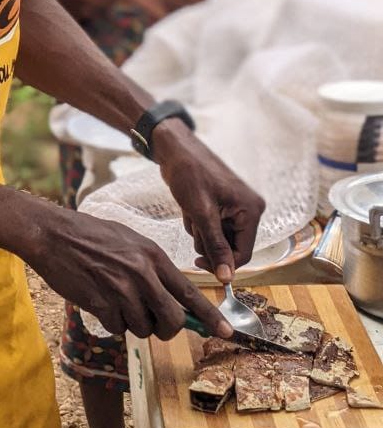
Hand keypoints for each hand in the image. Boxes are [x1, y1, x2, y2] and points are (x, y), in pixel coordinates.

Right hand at [29, 209, 233, 340]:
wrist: (53, 234)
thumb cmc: (90, 236)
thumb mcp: (130, 242)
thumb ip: (151, 268)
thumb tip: (170, 298)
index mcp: (153, 256)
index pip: (190, 292)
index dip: (211, 316)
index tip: (227, 332)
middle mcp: (143, 274)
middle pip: (172, 320)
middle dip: (166, 329)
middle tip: (153, 324)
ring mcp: (122, 290)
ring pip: (142, 328)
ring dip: (131, 323)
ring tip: (115, 300)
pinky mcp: (101, 303)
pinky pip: (117, 328)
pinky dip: (111, 322)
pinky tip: (99, 301)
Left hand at [154, 119, 264, 283]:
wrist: (175, 151)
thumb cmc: (190, 174)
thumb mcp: (202, 214)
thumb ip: (216, 246)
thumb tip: (226, 277)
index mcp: (252, 211)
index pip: (243, 254)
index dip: (221, 263)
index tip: (198, 263)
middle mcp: (249, 210)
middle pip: (230, 248)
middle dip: (207, 241)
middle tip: (194, 222)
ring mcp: (236, 208)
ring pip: (218, 240)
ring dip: (200, 232)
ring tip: (191, 211)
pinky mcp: (224, 207)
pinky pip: (211, 229)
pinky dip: (198, 224)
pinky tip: (190, 207)